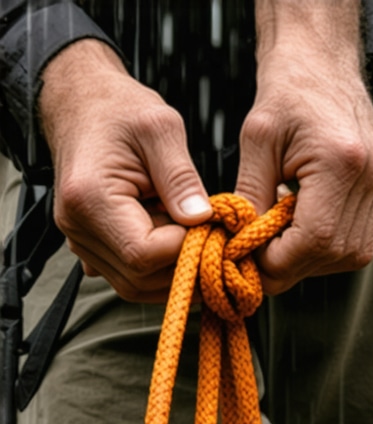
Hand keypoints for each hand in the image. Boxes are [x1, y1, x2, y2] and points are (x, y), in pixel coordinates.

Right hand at [39, 40, 211, 301]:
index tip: (212, 226)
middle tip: (212, 237)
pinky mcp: (91, 244)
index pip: (143, 253)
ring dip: (173, 272)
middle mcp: (78, 228)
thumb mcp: (160, 128)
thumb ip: (180, 177)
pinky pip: (127, 276)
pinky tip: (175, 242)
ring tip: (196, 238)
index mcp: (90, 198)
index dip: (185, 248)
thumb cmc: (120, 110)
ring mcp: (81, 240)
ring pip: (134, 286)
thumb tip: (201, 219)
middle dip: (184, 265)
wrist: (83, 106)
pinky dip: (158, 271)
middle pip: (139, 279)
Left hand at [235, 1, 372, 294]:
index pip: (315, 239)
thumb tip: (243, 244)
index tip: (248, 258)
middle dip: (290, 265)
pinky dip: (324, 247)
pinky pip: (356, 239)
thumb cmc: (285, 94)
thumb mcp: (256, 141)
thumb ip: (250, 195)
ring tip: (277, 242)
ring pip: (350, 254)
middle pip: (335, 253)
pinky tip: (298, 230)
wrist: (320, 64)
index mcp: (341, 162)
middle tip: (257, 257)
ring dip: (308, 259)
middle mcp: (370, 177)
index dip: (278, 260)